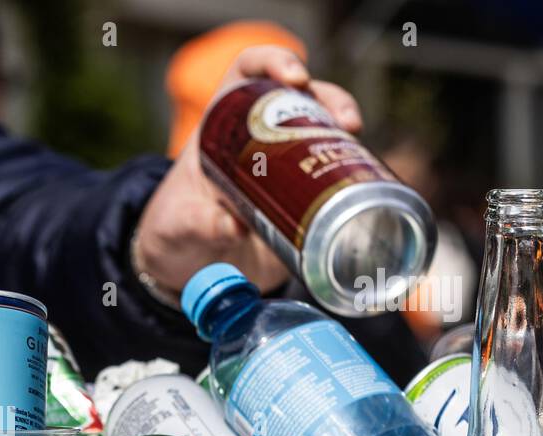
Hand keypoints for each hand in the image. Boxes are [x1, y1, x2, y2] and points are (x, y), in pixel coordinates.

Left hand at [134, 45, 362, 300]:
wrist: (190, 265)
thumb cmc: (177, 229)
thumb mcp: (178, 225)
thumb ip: (197, 223)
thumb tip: (233, 226)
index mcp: (222, 122)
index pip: (250, 70)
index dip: (274, 62)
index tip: (294, 79)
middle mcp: (259, 132)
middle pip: (300, 95)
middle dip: (328, 98)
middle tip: (343, 122)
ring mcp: (285, 161)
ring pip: (324, 127)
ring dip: (346, 125)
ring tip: (356, 140)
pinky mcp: (302, 193)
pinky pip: (333, 169)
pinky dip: (352, 165)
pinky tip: (366, 173)